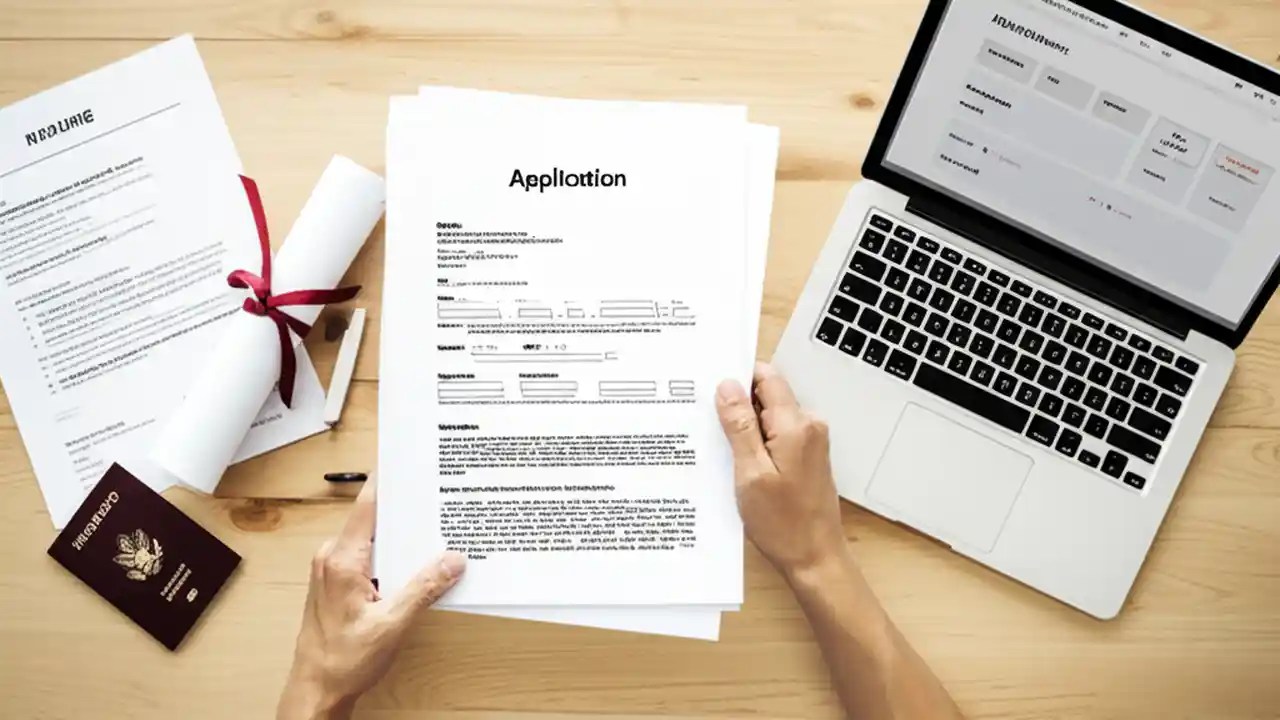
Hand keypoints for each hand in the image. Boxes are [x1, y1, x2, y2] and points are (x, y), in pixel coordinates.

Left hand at [277, 478, 466, 719]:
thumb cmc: (341, 661)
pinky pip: (369, 555)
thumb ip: (423, 588)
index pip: (369, 506)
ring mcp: (333, 569)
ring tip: (432, 534)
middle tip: (436, 497)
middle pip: (375, 519)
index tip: (405, 458)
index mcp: (341, 559)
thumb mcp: (392, 624)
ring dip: (401, 537)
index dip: (389, 480)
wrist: (315, 689)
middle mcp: (332, 557)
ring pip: (373, 538)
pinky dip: (392, 556)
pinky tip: (413, 565)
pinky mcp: (338, 581)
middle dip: (407, 510)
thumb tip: (452, 561)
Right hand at [716, 363, 846, 575]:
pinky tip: (740, 465)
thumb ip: (739, 426)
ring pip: (770, 417)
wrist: (816, 559)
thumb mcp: (750, 473)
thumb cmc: (783, 524)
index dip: (738, 378)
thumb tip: (727, 386)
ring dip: (745, 428)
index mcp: (796, 425)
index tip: (711, 388)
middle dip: (738, 405)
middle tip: (708, 426)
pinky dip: (757, 444)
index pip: (767, 377)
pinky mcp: (807, 457)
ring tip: (722, 451)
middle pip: (768, 395)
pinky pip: (778, 436)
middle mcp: (809, 427)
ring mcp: (811, 442)